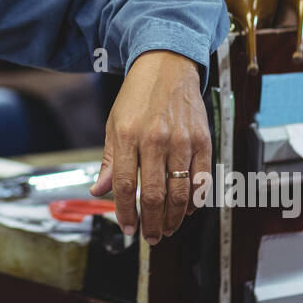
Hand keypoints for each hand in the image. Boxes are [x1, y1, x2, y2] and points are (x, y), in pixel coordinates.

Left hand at [89, 50, 210, 244]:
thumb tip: (99, 192)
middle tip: (151, 237)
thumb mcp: (114, 124)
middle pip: (155, 194)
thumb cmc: (138, 96)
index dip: (126, 213)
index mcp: (128, 135)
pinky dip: (195, 200)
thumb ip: (110, 161)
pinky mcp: (203, 140)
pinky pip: (202, 179)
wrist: (167, 66)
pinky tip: (187, 210)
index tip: (128, 229)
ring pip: (181, 192)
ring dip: (174, 218)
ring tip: (167, 228)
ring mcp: (182, 140)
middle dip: (152, 223)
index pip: (126, 186)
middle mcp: (156, 138)